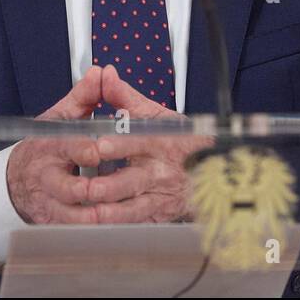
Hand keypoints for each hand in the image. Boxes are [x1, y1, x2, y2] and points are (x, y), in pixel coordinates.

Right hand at [7, 66, 102, 224]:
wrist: (17, 179)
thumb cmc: (46, 145)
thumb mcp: (61, 117)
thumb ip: (84, 96)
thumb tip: (100, 72)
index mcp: (52, 146)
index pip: (67, 146)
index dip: (83, 150)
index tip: (99, 151)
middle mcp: (49, 176)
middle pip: (67, 188)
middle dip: (85, 190)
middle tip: (104, 191)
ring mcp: (50, 203)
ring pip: (70, 216)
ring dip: (93, 218)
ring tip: (115, 216)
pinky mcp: (53, 223)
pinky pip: (73, 232)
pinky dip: (91, 233)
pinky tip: (111, 230)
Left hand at [87, 66, 213, 222]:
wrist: (211, 170)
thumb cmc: (179, 141)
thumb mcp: (155, 114)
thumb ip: (126, 96)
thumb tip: (105, 75)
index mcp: (159, 141)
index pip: (138, 141)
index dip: (120, 144)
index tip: (101, 145)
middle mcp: (159, 171)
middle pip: (133, 180)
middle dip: (110, 185)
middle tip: (89, 187)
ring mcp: (159, 195)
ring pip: (134, 207)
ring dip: (111, 211)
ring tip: (92, 211)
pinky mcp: (158, 214)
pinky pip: (138, 223)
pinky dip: (119, 225)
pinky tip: (101, 224)